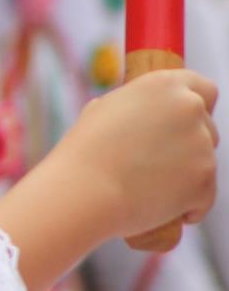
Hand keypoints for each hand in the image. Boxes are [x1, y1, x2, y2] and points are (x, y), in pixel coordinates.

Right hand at [59, 68, 219, 247]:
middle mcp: (190, 109)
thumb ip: (137, 107)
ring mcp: (202, 146)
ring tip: (146, 185)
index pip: (204, 88)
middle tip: (154, 160)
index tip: (185, 122)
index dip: (197, 106)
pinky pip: (205, 195)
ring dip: (186, 174)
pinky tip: (157, 205)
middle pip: (207, 127)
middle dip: (189, 143)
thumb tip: (148, 115)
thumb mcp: (104, 110)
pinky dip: (188, 204)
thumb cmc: (85, 151)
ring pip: (205, 162)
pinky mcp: (207, 181)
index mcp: (163, 85)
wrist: (83, 190)